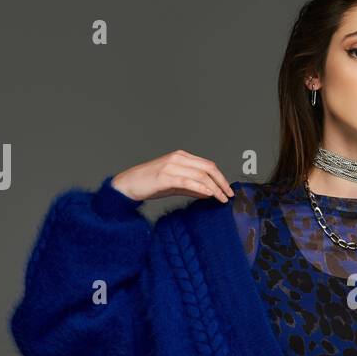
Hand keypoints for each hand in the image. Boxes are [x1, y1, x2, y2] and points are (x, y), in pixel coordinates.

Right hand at [112, 149, 233, 203]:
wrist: (128, 185)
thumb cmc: (149, 184)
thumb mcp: (174, 185)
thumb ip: (192, 187)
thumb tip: (209, 192)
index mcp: (181, 157)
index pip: (207, 165)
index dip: (220, 177)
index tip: (227, 189)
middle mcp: (178, 158)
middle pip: (208, 168)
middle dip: (221, 182)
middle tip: (228, 195)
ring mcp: (171, 166)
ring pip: (201, 175)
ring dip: (214, 188)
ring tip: (221, 198)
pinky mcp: (165, 176)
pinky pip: (188, 181)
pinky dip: (201, 188)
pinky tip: (209, 195)